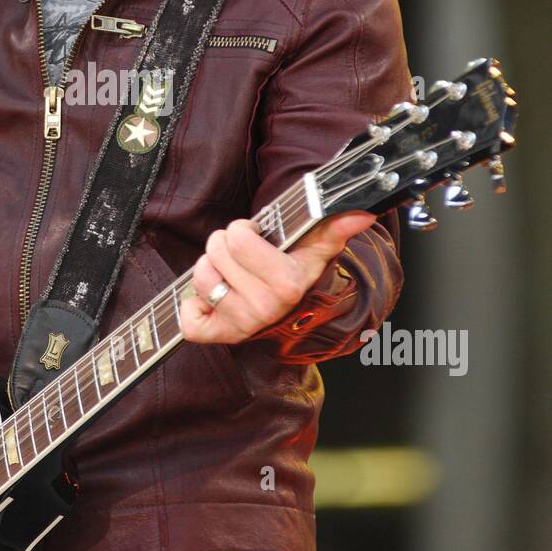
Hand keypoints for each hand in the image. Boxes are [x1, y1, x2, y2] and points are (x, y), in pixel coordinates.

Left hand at [180, 211, 377, 343]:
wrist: (295, 314)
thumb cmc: (298, 272)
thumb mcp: (317, 248)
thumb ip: (336, 227)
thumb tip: (361, 214)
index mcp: (287, 283)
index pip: (238, 238)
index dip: (242, 231)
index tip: (254, 236)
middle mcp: (265, 307)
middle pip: (214, 253)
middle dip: (223, 246)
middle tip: (240, 256)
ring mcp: (242, 324)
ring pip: (201, 279)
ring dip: (210, 270)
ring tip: (230, 273)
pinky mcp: (220, 337)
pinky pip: (190, 321)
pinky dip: (193, 306)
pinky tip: (212, 298)